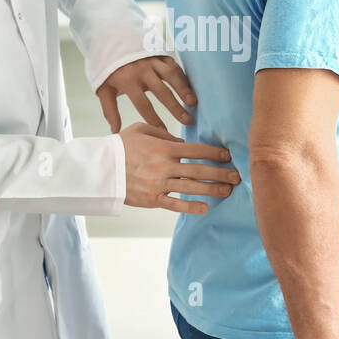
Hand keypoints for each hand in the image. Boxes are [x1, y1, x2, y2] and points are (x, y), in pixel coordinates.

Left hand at [97, 56, 196, 132]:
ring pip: (171, 76)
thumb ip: (110, 110)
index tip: (165, 133)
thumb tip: (116, 131)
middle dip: (176, 107)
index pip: (143, 105)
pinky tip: (191, 88)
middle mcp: (142, 71)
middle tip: (188, 121)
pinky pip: (174, 66)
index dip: (155, 120)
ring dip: (184, 90)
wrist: (110, 39)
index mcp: (128, 81)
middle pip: (162, 92)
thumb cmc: (108, 68)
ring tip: (193, 103)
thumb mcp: (103, 89)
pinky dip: (183, 77)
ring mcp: (152, 61)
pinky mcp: (159, 54)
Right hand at [119, 122, 238, 213]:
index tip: (228, 155)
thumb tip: (181, 142)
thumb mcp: (141, 129)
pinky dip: (191, 207)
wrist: (101, 168)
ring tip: (228, 191)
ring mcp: (159, 184)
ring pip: (192, 188)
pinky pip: (175, 204)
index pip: (197, 150)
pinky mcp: (152, 199)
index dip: (215, 153)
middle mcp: (165, 166)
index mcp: (164, 148)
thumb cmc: (121, 146)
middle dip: (221, 173)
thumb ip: (164, 135)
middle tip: (237, 176)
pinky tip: (206, 208)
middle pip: (200, 170)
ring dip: (213, 190)